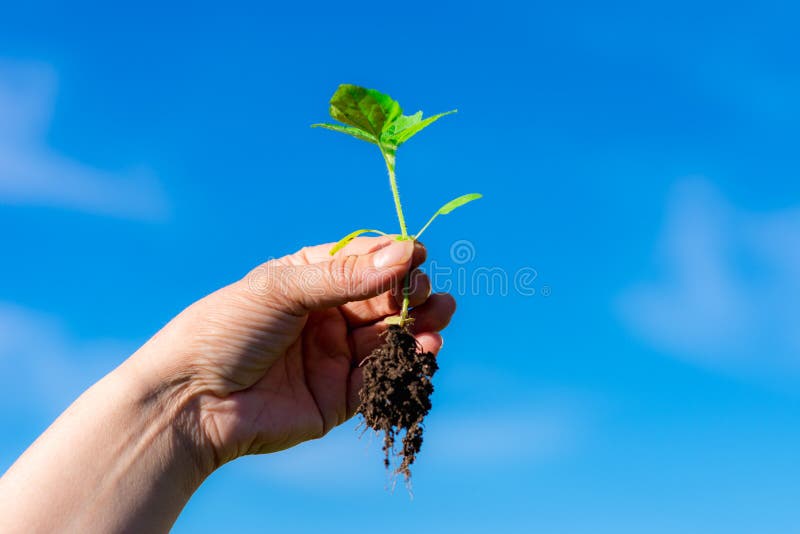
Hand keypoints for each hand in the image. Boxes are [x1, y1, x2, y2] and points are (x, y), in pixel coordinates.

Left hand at [132, 237, 455, 470]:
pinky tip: (424, 348)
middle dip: (411, 294)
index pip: (360, 262)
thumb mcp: (282, 290)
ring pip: (389, 337)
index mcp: (306, 279)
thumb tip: (404, 253)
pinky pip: (381, 376)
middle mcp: (324, 316)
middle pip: (381, 299)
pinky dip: (407, 361)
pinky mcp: (338, 397)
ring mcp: (332, 356)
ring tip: (440, 316)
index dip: (391, 258)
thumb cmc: (224, 331)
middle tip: (430, 293)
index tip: (418, 256)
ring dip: (418, 325)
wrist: (189, 401)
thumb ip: (345, 276)